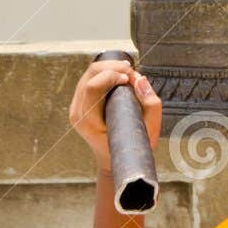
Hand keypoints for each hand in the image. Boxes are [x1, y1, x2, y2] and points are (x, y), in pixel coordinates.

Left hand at [68, 57, 161, 172]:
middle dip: (114, 67)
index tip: (131, 79)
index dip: (113, 75)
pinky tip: (120, 75)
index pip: (92, 87)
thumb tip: (140, 80)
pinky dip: (106, 72)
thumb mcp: (150, 131)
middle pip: (91, 74)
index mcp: (89, 122)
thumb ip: (151, 105)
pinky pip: (90, 78)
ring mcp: (76, 106)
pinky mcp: (80, 101)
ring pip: (90, 73)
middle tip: (133, 73)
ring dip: (111, 67)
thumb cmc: (131, 147)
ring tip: (130, 73)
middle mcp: (78, 112)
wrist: (112, 160)